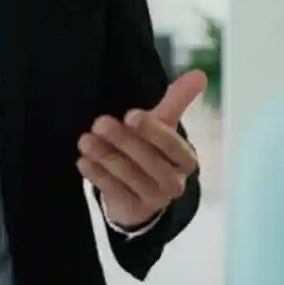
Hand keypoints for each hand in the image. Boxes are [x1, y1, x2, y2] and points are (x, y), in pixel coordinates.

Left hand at [77, 70, 205, 228]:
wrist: (140, 194)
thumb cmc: (153, 151)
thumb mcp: (164, 125)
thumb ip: (178, 100)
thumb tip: (200, 73)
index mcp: (185, 159)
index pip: (172, 145)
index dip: (152, 131)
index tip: (130, 115)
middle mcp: (174, 182)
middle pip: (150, 162)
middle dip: (124, 141)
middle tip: (99, 123)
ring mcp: (154, 200)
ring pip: (131, 178)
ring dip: (106, 158)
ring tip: (85, 140)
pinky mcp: (133, 210)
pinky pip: (115, 193)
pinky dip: (98, 177)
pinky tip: (83, 162)